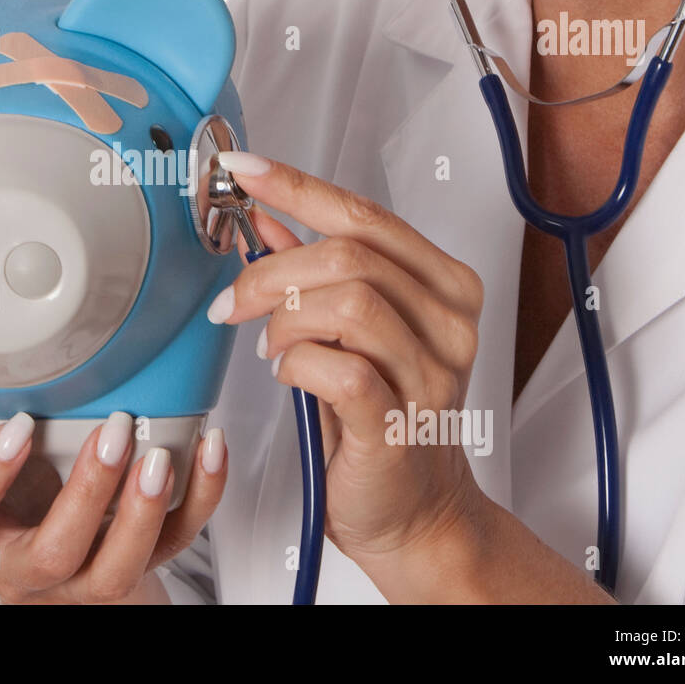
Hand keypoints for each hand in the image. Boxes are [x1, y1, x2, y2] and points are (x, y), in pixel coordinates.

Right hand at [0, 413, 226, 603]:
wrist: (59, 562)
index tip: (13, 426)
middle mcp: (26, 568)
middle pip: (53, 552)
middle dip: (85, 492)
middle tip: (107, 429)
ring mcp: (87, 575)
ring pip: (118, 565)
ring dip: (142, 508)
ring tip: (155, 450)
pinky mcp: (145, 561)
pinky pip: (180, 542)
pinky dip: (201, 495)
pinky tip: (206, 445)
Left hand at [208, 151, 486, 567]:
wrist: (412, 512)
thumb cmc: (377, 419)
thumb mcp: (344, 332)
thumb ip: (309, 269)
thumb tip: (259, 213)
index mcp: (444, 286)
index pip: (365, 215)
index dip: (297, 187)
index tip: (243, 171)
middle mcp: (450, 322)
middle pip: (350, 254)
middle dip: (271, 269)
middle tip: (234, 301)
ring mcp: (433, 373)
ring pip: (347, 301)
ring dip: (285, 319)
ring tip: (272, 347)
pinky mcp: (400, 421)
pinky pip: (338, 366)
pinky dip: (295, 363)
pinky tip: (289, 374)